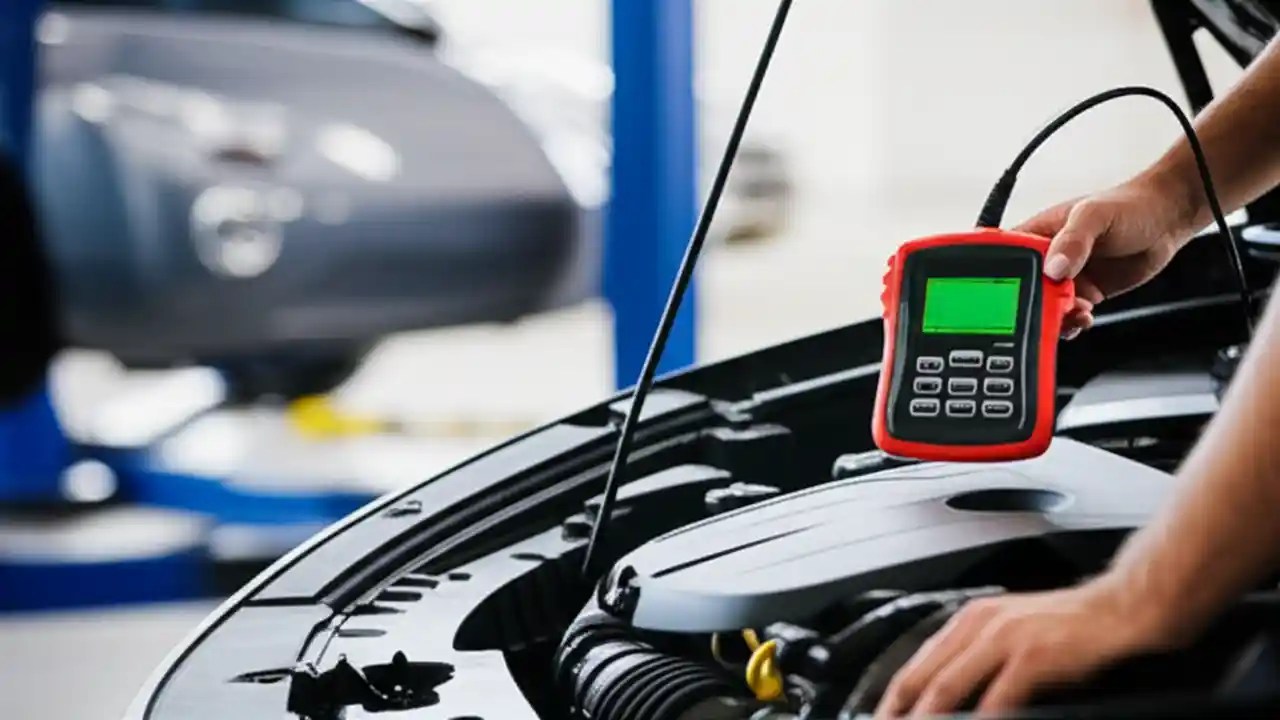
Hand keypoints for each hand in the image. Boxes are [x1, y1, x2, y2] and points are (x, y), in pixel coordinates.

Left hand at [874, 579, 1170, 717]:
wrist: (1119, 608)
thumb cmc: (1069, 625)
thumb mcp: (1010, 630)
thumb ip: (977, 655)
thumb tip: (947, 690)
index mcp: (970, 619)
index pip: (918, 663)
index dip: (895, 695)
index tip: (883, 716)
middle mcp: (980, 625)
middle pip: (924, 677)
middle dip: (902, 709)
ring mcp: (1004, 640)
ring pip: (948, 687)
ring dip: (929, 716)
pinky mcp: (1032, 657)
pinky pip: (996, 697)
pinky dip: (980, 718)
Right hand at [1015, 176, 1199, 338]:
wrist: (1169, 221)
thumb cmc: (1131, 205)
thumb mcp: (1095, 216)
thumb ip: (1073, 241)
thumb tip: (1053, 268)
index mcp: (1039, 233)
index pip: (1007, 257)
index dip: (1000, 277)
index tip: (1004, 295)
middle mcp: (1048, 257)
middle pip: (1024, 289)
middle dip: (1031, 305)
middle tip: (1046, 310)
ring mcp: (1067, 277)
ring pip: (1046, 306)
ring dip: (1054, 317)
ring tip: (1072, 314)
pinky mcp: (1086, 293)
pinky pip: (1070, 314)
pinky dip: (1073, 322)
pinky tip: (1084, 318)